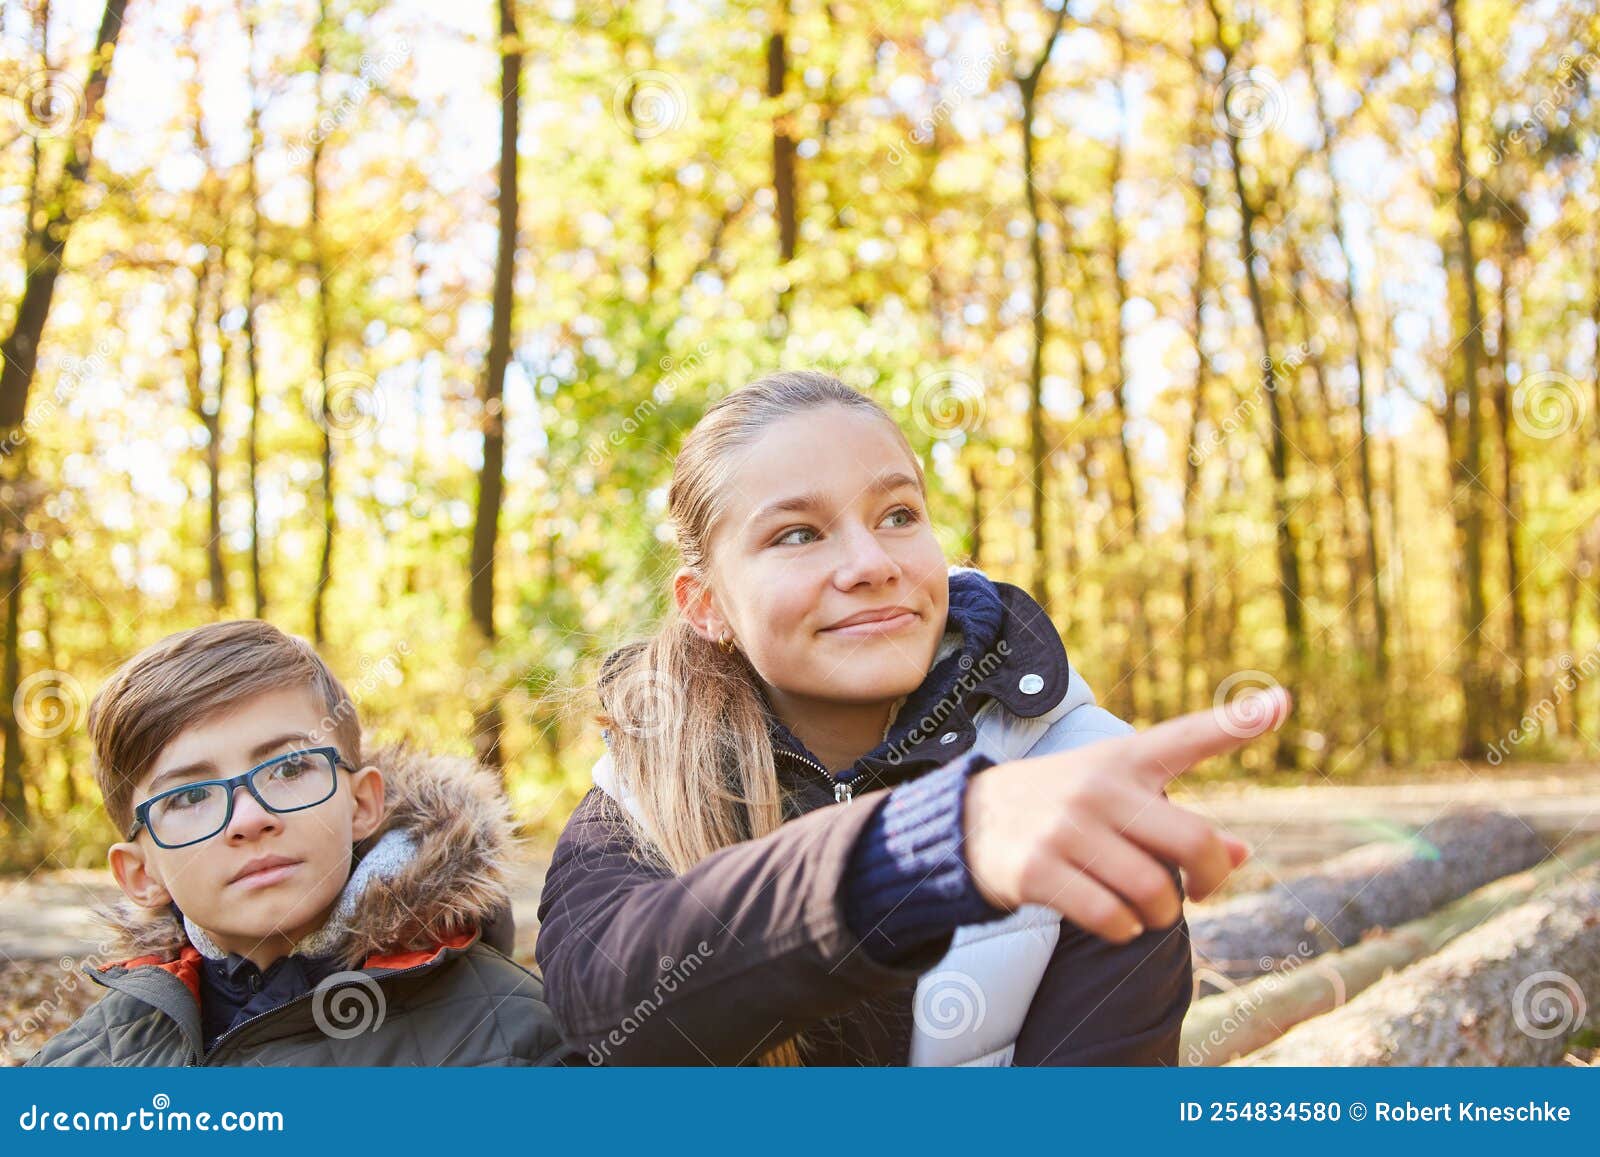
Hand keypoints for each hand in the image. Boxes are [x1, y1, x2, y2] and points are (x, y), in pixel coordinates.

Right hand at [962, 687, 1288, 942]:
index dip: (1237, 723)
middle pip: (1193, 842)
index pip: (1188, 737)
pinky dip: (1122, 930)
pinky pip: (1111, 918)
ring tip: (1144, 910)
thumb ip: (1177, 821)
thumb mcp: (1116, 796)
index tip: (1282, 703)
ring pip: (1155, 893)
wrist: (967, 821)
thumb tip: (1241, 853)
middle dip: (1210, 879)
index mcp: (1125, 759)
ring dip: (1160, 916)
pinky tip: (1110, 919)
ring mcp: (1067, 828)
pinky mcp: (1039, 869)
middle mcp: (1099, 787)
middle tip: (1201, 890)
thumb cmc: (1062, 807)